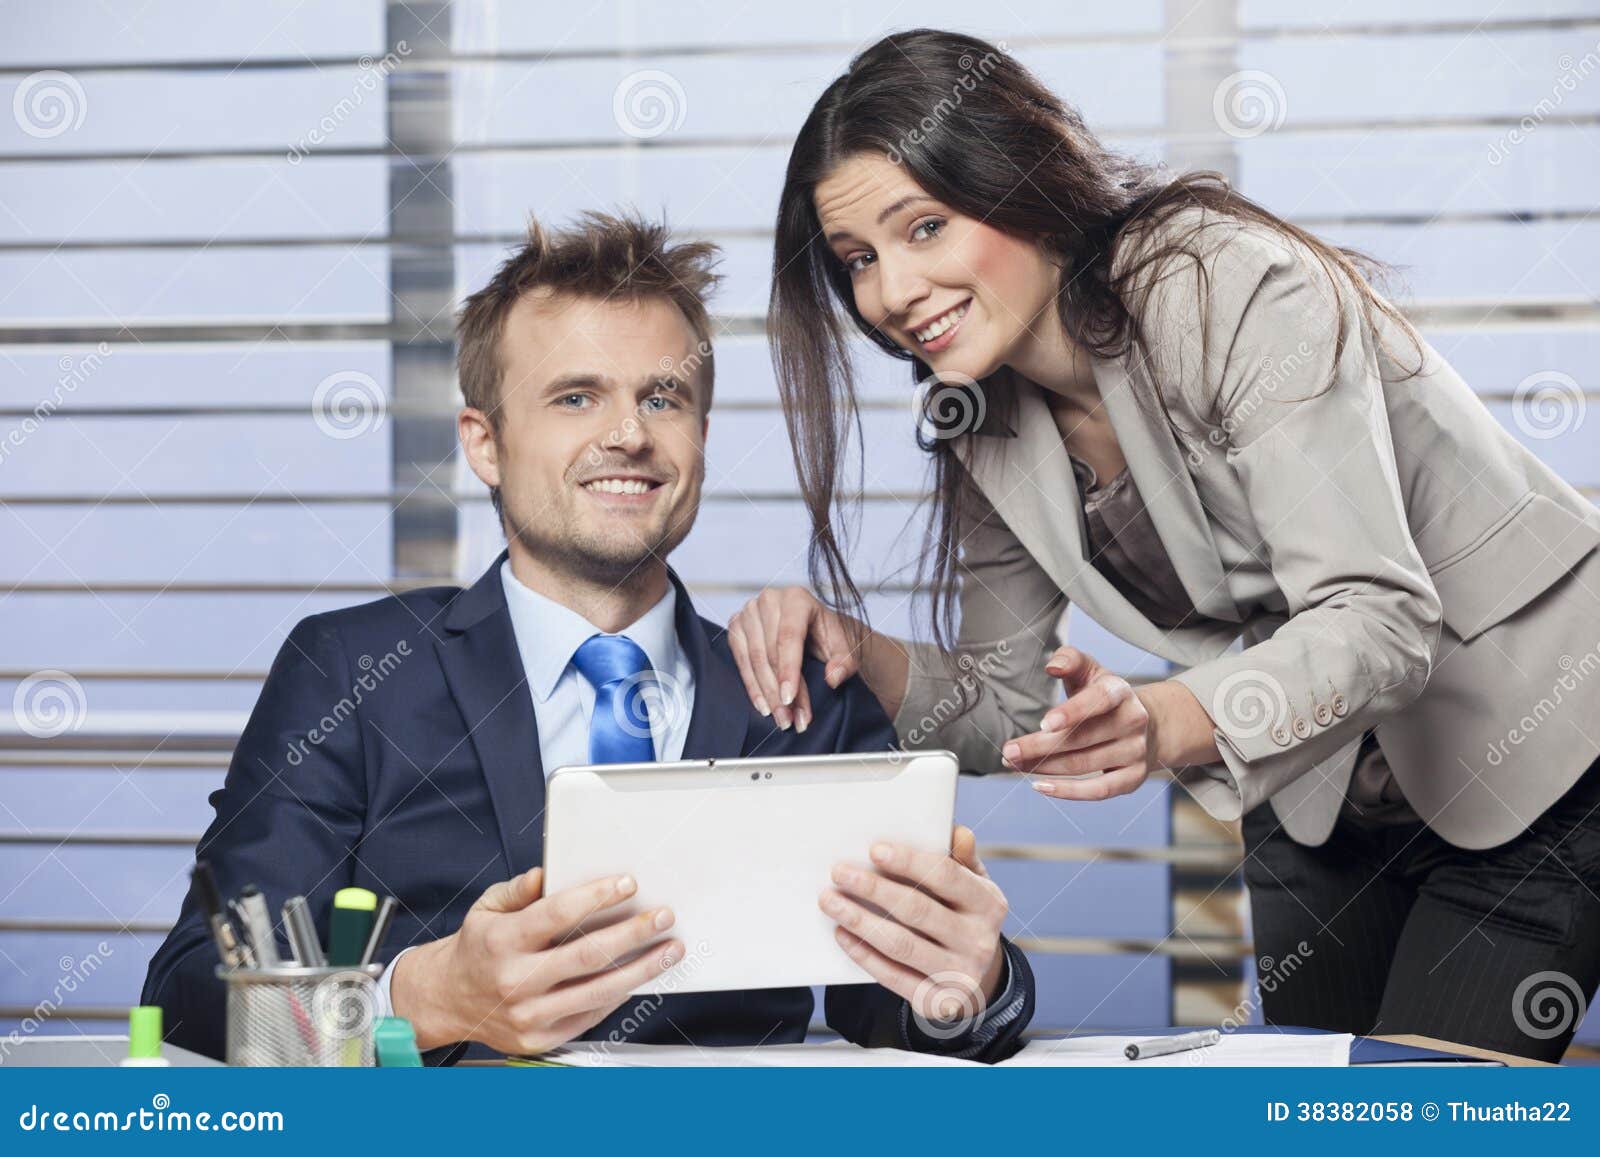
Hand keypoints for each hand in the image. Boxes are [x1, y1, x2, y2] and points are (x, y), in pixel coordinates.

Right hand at [391, 867, 682, 1054]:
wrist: (446, 1000)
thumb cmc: (476, 948)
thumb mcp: (486, 908)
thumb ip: (519, 889)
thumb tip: (546, 873)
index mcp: (501, 941)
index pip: (557, 914)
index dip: (597, 896)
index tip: (628, 883)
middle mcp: (515, 980)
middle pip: (587, 955)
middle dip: (633, 933)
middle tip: (662, 916)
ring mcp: (528, 1014)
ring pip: (598, 991)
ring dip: (642, 968)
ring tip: (668, 949)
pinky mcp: (540, 1038)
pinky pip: (590, 1015)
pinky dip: (619, 994)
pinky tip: (639, 975)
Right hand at [726, 586, 862, 731]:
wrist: (812, 625)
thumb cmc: (826, 634)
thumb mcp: (844, 646)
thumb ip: (845, 661)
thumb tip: (833, 678)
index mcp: (797, 598)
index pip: (788, 637)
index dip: (788, 670)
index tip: (790, 699)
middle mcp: (769, 600)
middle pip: (770, 652)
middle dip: (779, 690)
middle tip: (790, 719)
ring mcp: (749, 611)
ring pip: (753, 659)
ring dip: (766, 693)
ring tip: (781, 718)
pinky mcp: (736, 625)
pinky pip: (741, 661)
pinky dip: (752, 686)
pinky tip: (763, 706)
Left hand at [820, 825, 1007, 1029]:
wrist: (978, 979)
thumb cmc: (963, 917)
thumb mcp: (974, 886)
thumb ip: (962, 859)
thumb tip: (957, 833)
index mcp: (989, 904)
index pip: (947, 877)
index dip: (909, 862)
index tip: (874, 850)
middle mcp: (979, 941)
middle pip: (918, 910)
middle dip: (874, 889)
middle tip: (839, 872)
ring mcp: (960, 975)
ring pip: (900, 944)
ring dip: (860, 921)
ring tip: (830, 901)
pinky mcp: (937, 1002)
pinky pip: (893, 976)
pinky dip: (863, 954)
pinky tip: (842, 934)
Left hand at [999, 646, 1153, 800]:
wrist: (1148, 725)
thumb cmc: (1104, 697)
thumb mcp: (1090, 671)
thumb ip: (1070, 660)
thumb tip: (1053, 666)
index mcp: (1120, 692)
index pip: (1097, 700)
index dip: (1071, 712)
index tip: (1043, 723)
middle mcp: (1132, 721)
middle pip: (1082, 738)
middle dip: (1039, 747)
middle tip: (1008, 752)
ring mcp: (1135, 752)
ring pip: (1084, 764)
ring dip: (1044, 767)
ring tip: (1015, 764)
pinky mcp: (1133, 778)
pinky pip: (1098, 791)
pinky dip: (1068, 792)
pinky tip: (1040, 786)